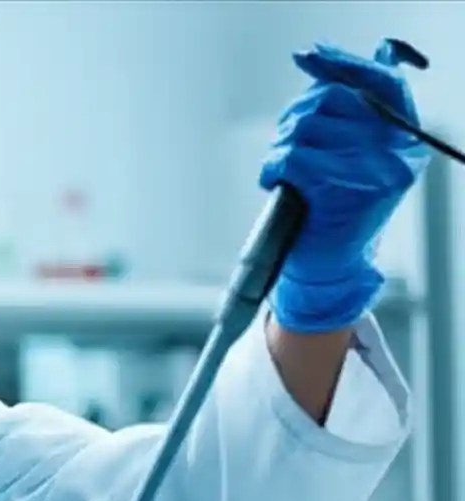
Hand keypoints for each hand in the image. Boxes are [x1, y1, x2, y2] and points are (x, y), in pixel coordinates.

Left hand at [259, 39, 430, 332]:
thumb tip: (319, 60)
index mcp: (403, 138)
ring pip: (307, 127)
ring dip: (281, 145)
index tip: (310, 57)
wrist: (329, 266)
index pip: (383, 82)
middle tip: (286, 141)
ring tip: (282, 169)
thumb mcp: (347, 155)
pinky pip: (295, 158)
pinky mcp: (345, 192)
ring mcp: (375, 172)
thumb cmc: (330, 207)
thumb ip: (343, 112)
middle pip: (334, 99)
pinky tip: (275, 183)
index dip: (343, 65)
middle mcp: (398, 152)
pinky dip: (274, 167)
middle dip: (296, 115)